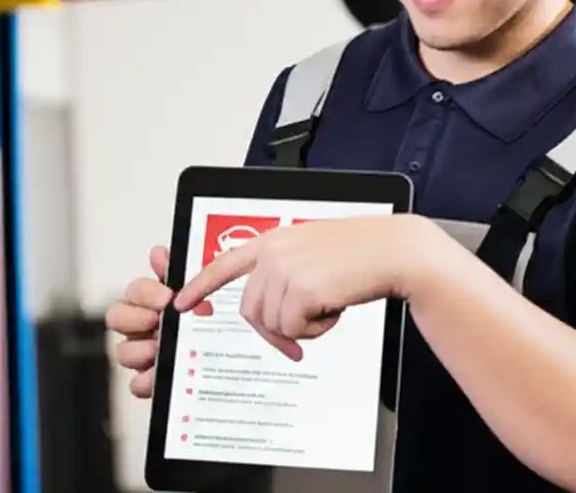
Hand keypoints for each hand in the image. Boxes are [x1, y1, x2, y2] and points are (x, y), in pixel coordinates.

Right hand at [104, 245, 211, 397]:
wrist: (232, 357)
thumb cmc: (206, 319)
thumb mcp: (196, 291)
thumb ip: (176, 272)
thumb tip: (158, 253)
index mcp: (151, 302)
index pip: (134, 290)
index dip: (145, 292)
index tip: (165, 297)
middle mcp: (141, 327)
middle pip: (116, 317)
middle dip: (134, 318)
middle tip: (156, 321)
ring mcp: (142, 355)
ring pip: (122, 351)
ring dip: (139, 350)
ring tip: (159, 349)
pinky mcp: (150, 382)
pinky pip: (135, 384)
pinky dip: (145, 381)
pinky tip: (159, 377)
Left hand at [172, 214, 441, 360]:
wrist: (394, 252)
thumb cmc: (361, 255)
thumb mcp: (314, 255)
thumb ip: (285, 275)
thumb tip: (272, 316)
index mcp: (275, 240)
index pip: (225, 263)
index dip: (200, 285)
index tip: (181, 302)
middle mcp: (274, 252)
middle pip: (251, 310)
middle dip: (274, 330)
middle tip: (301, 335)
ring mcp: (285, 269)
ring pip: (273, 323)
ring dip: (302, 326)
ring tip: (328, 305)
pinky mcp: (302, 289)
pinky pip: (295, 329)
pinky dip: (317, 329)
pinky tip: (335, 307)